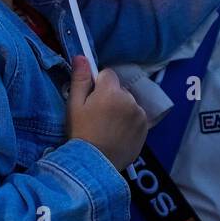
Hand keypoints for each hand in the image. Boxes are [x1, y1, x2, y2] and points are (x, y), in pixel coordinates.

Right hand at [66, 55, 148, 169]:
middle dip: (110, 97)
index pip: (108, 74)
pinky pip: (136, 117)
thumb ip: (80, 79)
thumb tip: (82, 56)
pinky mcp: (145, 128)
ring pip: (128, 103)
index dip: (98, 85)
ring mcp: (140, 114)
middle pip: (119, 89)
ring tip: (108, 128)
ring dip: (121, 110)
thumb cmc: (81, 133)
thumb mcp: (74, 105)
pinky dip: (129, 122)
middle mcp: (129, 100)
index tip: (91, 99)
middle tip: (98, 116)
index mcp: (111, 92)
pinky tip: (117, 134)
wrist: (94, 164)